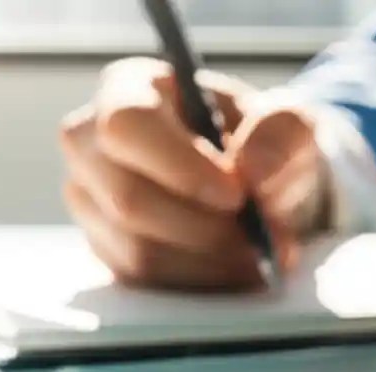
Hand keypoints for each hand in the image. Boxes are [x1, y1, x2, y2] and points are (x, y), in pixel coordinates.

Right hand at [59, 57, 329, 290]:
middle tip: (266, 237)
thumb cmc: (257, 141)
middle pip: (127, 199)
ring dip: (210, 259)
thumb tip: (254, 171)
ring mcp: (89, 200)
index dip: (180, 166)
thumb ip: (281, 134)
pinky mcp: (104, 247)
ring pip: (138, 248)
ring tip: (264, 254)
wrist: (251, 184)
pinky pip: (144, 279)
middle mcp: (90, 143)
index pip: (127, 125)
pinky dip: (200, 279)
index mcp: (127, 88)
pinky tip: (239, 267)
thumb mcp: (286, 123)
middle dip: (206, 228)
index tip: (237, 195)